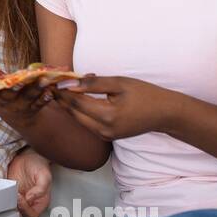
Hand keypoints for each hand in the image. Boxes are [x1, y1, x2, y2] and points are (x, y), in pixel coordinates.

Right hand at [0, 79, 59, 135]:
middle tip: (19, 81)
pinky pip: (39, 104)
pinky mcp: (32, 109)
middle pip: (8, 96)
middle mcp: (4, 103)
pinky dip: (45, 98)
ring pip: (27, 97)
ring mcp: (19, 107)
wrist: (17, 116)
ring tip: (43, 80)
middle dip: (14, 88)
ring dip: (35, 89)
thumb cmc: (4, 94)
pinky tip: (50, 92)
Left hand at [4, 148, 52, 216]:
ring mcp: (20, 198)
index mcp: (40, 202)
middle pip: (21, 215)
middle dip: (15, 208)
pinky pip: (5, 200)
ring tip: (8, 192)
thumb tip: (30, 199)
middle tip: (13, 195)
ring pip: (12, 209)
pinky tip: (3, 191)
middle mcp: (30, 202)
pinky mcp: (11, 193)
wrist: (29, 156)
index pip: (32, 215)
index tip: (21, 198)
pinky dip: (3, 198)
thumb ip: (40, 189)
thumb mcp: (44, 176)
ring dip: (8, 204)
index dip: (25, 210)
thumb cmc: (39, 165)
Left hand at [52, 75, 180, 139]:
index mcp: (107, 116)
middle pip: (73, 113)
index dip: (62, 90)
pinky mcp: (107, 137)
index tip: (52, 79)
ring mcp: (105, 136)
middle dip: (62, 98)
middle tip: (53, 83)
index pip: (76, 102)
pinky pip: (87, 123)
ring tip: (64, 87)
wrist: (164, 113)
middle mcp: (104, 130)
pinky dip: (81, 110)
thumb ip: (93, 83)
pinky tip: (80, 97)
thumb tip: (69, 83)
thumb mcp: (119, 83)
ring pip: (78, 119)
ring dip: (70, 104)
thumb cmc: (145, 94)